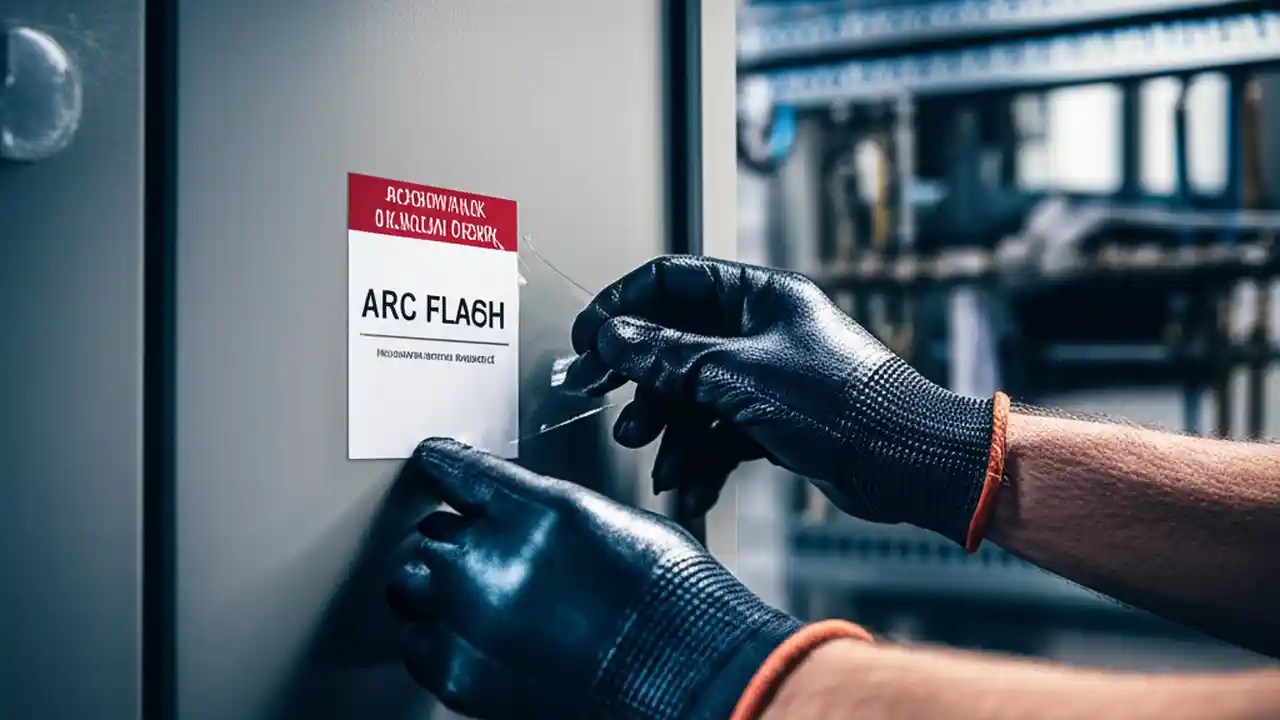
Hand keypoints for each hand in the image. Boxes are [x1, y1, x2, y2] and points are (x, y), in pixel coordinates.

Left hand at [388, 438, 801, 719]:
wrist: (689, 677)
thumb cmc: (670, 601)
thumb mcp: (610, 521)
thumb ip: (543, 515)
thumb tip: (510, 517)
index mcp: (537, 511)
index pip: (455, 471)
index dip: (443, 465)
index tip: (435, 464)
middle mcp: (494, 562)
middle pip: (429, 532)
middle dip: (454, 538)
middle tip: (478, 551)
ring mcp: (473, 623)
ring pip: (409, 584)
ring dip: (434, 584)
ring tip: (467, 593)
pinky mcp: (462, 676)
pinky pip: (417, 644)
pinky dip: (436, 637)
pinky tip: (469, 634)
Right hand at [562, 256, 996, 544]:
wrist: (908, 463)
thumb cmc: (849, 405)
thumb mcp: (742, 375)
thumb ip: (672, 356)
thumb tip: (616, 338)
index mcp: (759, 295)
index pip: (672, 281)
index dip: (622, 306)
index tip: (588, 338)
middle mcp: (760, 330)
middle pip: (675, 343)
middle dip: (636, 376)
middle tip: (593, 394)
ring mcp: (765, 377)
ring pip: (692, 394)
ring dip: (667, 427)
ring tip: (649, 453)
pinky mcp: (772, 421)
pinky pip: (718, 433)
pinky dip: (699, 458)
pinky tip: (686, 485)